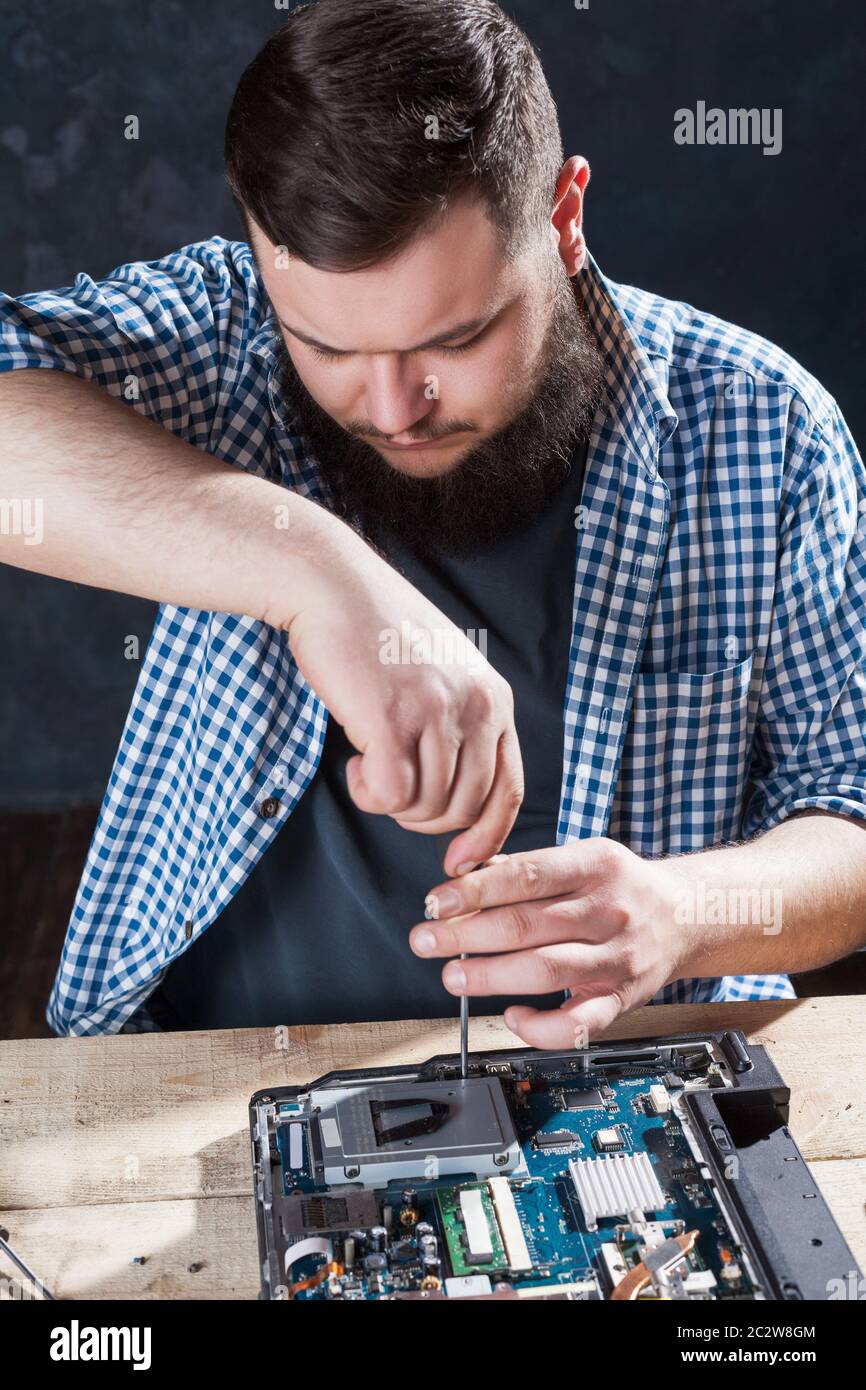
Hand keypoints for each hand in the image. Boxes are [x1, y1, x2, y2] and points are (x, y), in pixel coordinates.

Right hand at [283, 520, 523, 874]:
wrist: (331, 586)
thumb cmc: (376, 634)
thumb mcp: (443, 675)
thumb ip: (461, 725)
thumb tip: (456, 800)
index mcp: (496, 700)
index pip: (508, 791)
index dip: (485, 836)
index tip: (459, 861)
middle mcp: (478, 707)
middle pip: (464, 810)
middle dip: (422, 818)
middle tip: (389, 785)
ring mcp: (438, 713)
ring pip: (425, 808)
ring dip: (389, 801)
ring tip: (367, 761)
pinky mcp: (393, 720)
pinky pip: (390, 796)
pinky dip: (367, 794)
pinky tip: (354, 761)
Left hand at [408, 839, 691, 1045]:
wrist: (686, 915)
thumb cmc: (620, 885)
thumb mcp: (581, 855)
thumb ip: (523, 864)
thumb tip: (460, 870)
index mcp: (594, 865)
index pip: (526, 875)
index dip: (475, 890)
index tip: (437, 901)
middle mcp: (608, 910)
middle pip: (527, 925)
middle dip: (466, 935)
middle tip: (427, 939)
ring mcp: (616, 958)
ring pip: (546, 970)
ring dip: (490, 976)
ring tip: (453, 976)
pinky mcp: (621, 999)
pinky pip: (579, 1024)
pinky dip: (540, 1028)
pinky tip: (512, 1017)